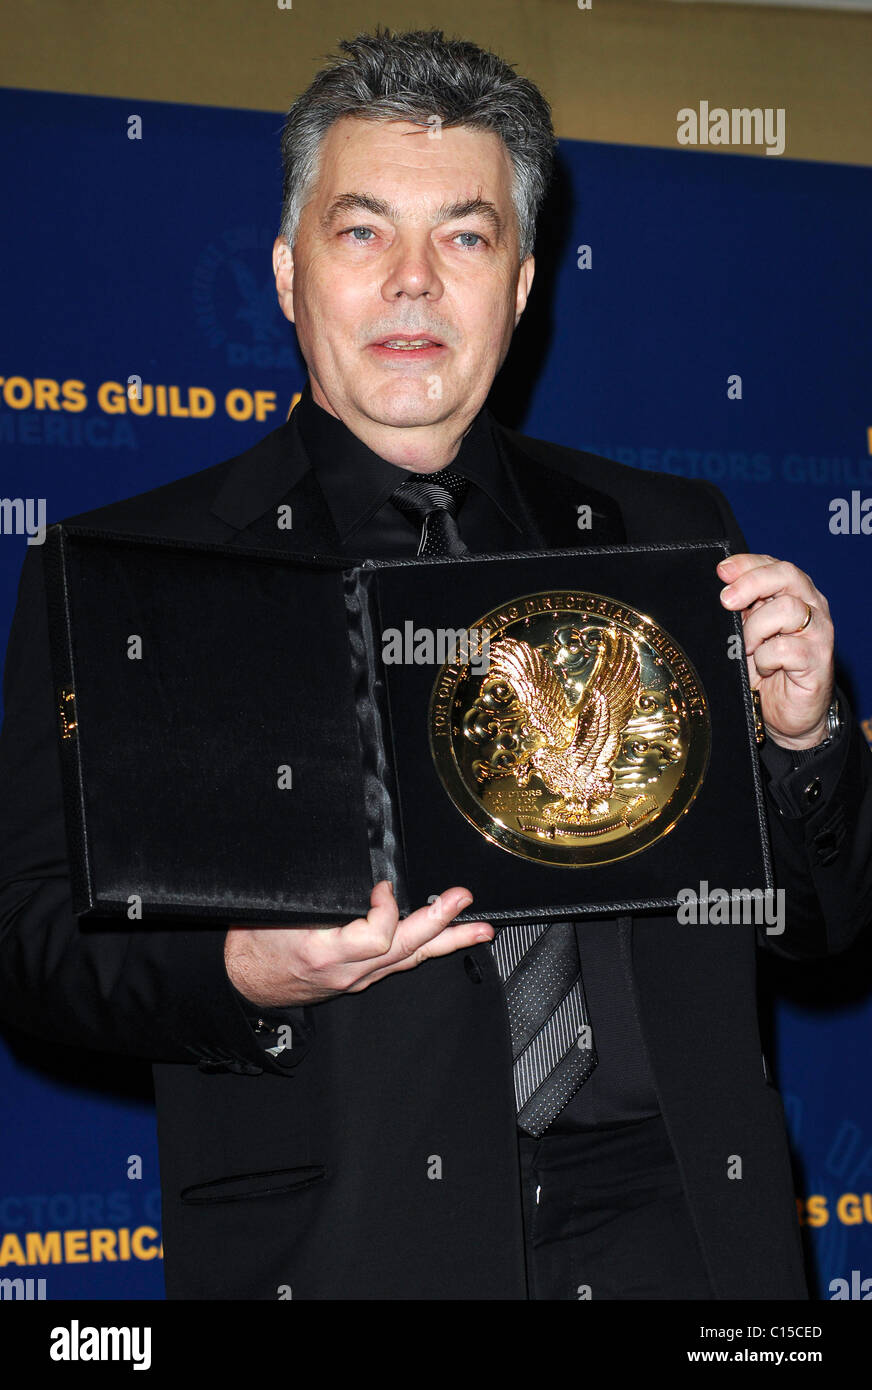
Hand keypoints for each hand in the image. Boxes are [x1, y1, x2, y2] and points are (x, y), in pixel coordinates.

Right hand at [224, 881, 493, 1006]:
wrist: (243, 982)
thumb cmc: (252, 943)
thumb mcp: (273, 911)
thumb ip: (311, 892)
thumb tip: (351, 868)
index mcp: (323, 953)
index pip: (374, 937)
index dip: (386, 910)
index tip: (384, 887)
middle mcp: (346, 971)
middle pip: (403, 949)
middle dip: (439, 923)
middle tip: (463, 899)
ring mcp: (357, 979)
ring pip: (410, 959)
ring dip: (448, 940)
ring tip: (481, 928)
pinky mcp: (360, 978)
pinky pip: (400, 963)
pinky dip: (427, 947)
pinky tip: (450, 939)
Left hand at [717, 553, 834, 749]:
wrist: (786, 714)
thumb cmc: (765, 670)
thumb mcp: (746, 634)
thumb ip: (740, 611)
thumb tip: (718, 590)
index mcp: (792, 594)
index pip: (773, 565)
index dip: (747, 564)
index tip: (721, 572)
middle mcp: (810, 607)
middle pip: (786, 575)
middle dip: (751, 583)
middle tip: (726, 601)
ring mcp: (818, 632)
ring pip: (786, 609)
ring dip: (755, 629)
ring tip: (746, 649)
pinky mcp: (818, 660)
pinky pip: (786, 648)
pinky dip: (765, 658)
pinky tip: (763, 668)